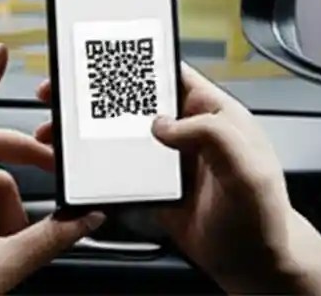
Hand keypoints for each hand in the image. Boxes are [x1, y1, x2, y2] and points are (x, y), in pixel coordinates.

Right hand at [34, 64, 320, 295]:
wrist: (254, 265)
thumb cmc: (264, 218)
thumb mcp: (247, 169)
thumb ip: (211, 136)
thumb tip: (164, 124)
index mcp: (213, 112)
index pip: (169, 73)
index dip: (135, 60)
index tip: (99, 56)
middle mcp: (187, 130)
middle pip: (133, 101)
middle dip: (96, 95)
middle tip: (63, 93)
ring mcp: (168, 159)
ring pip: (119, 134)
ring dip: (86, 131)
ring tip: (56, 131)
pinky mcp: (153, 187)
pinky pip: (116, 169)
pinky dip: (91, 165)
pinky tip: (74, 164)